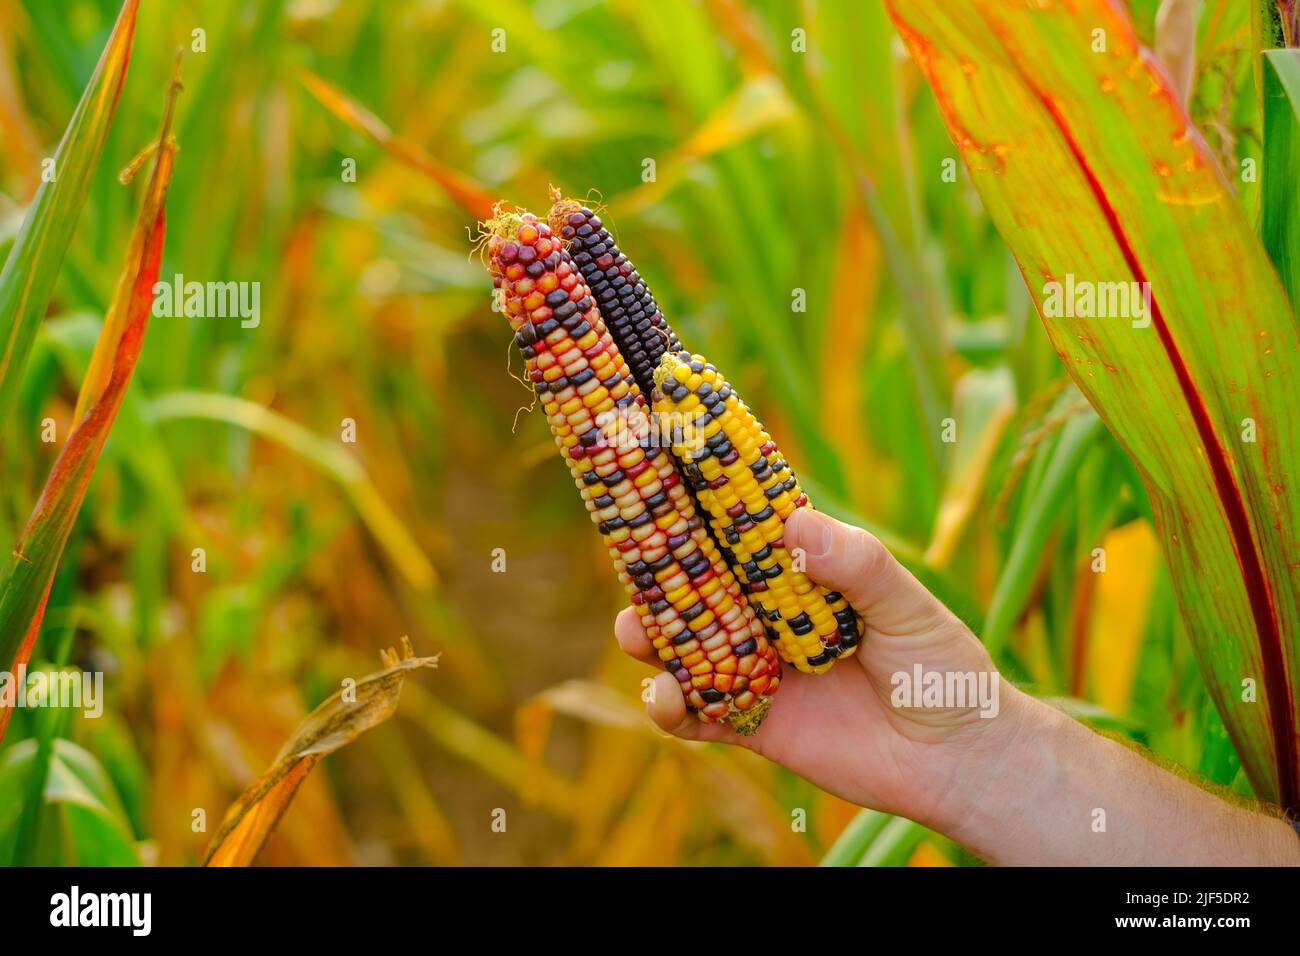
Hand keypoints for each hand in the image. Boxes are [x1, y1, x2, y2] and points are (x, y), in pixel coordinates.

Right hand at [615, 508, 1022, 827]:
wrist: (958, 760)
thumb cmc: (943, 667)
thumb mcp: (908, 606)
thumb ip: (857, 566)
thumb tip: (794, 524)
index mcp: (802, 575)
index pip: (740, 534)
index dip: (697, 510)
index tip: (656, 481)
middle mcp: (769, 616)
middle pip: (696, 588)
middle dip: (656, 576)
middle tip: (630, 567)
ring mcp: (756, 669)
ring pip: (684, 647)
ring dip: (650, 638)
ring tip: (637, 634)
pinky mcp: (752, 724)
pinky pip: (698, 715)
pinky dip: (671, 708)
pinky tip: (667, 698)